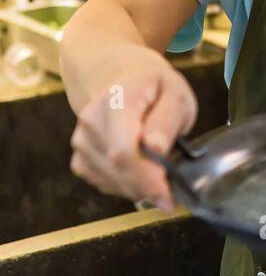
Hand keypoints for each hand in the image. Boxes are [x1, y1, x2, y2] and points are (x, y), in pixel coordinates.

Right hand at [69, 48, 196, 211]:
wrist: (125, 82)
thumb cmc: (155, 90)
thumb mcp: (176, 95)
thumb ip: (168, 120)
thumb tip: (155, 147)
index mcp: (118, 98)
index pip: (123, 148)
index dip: (146, 177)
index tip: (168, 194)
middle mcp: (92, 119)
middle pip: (117, 168)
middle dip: (147, 186)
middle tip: (171, 190)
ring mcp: (81, 140)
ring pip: (112, 181)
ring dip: (138, 186)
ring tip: (156, 169)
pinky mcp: (79, 158)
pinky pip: (104, 184)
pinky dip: (125, 185)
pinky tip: (137, 170)